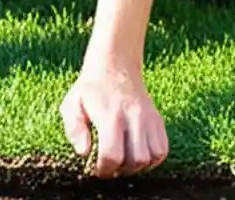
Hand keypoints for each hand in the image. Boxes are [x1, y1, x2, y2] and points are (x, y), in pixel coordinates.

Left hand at [58, 63, 167, 178]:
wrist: (115, 65)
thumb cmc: (91, 88)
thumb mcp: (71, 104)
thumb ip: (74, 129)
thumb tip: (84, 152)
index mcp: (110, 115)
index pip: (113, 154)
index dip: (104, 169)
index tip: (97, 170)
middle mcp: (133, 117)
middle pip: (136, 160)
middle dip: (121, 170)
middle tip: (110, 167)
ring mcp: (149, 118)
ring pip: (152, 157)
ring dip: (137, 166)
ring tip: (123, 161)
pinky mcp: (158, 119)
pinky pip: (163, 149)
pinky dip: (152, 159)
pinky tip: (137, 154)